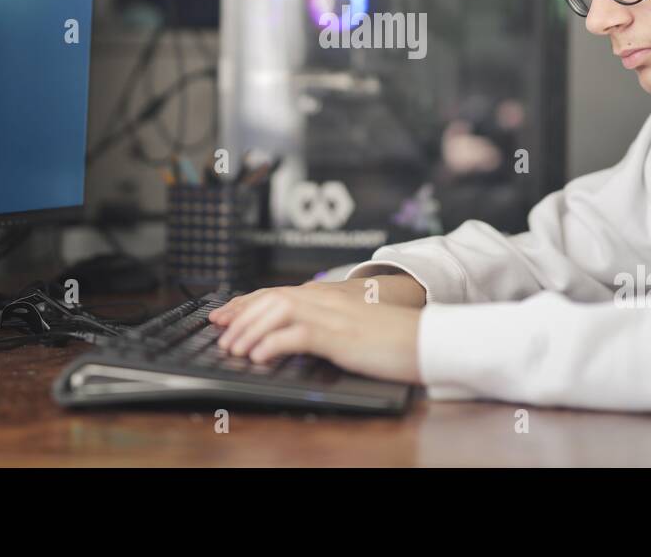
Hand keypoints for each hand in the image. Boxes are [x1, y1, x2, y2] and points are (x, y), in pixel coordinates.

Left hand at [207, 282, 422, 383]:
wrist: (429, 340)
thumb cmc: (396, 341)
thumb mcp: (356, 330)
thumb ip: (329, 328)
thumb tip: (299, 340)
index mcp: (330, 299)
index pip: (278, 294)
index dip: (247, 303)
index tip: (223, 314)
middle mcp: (328, 302)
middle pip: (272, 298)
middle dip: (242, 315)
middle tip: (221, 333)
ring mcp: (334, 317)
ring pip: (278, 311)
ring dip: (250, 329)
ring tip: (234, 348)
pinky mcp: (341, 336)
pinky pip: (298, 334)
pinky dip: (273, 343)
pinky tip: (259, 357)